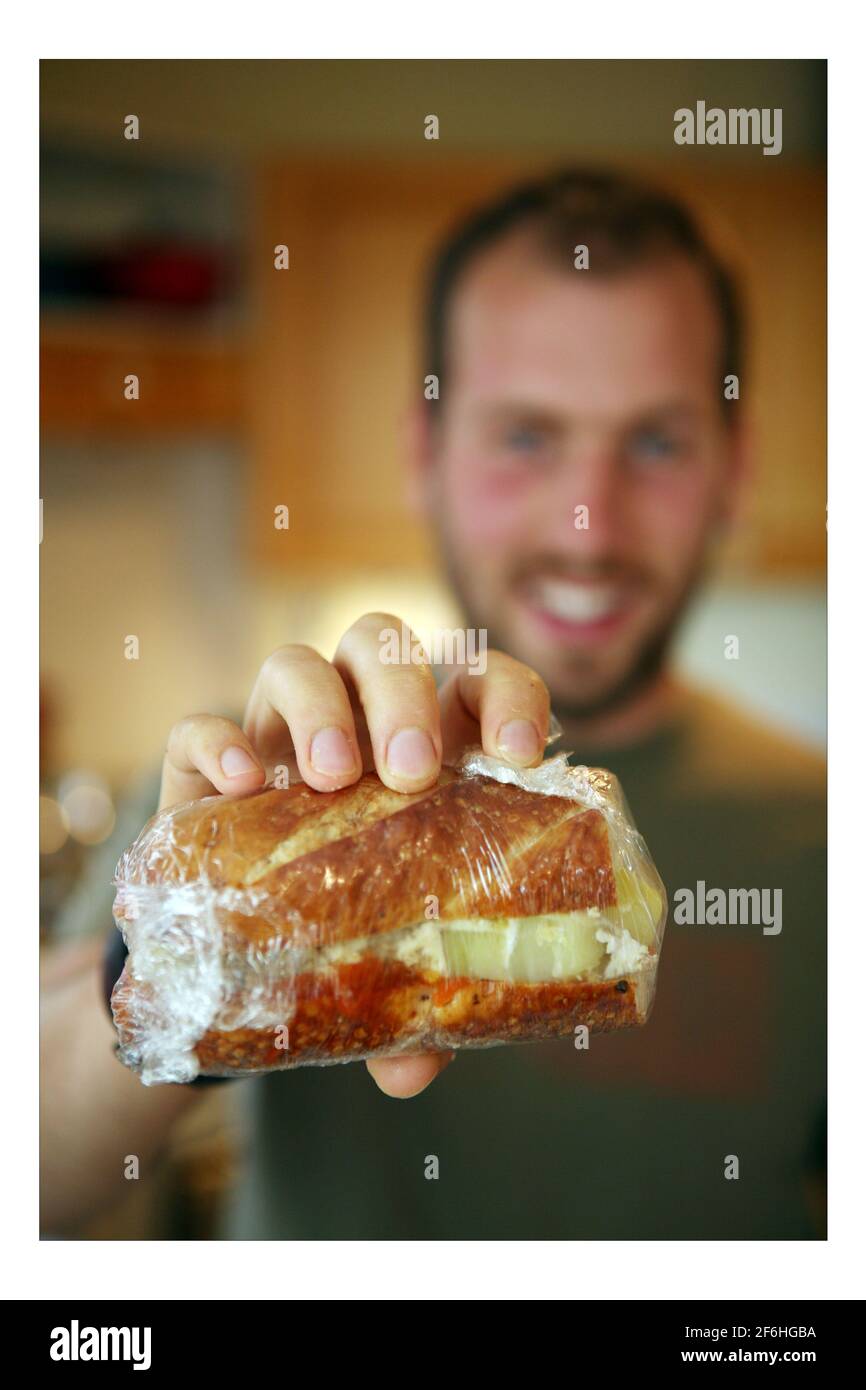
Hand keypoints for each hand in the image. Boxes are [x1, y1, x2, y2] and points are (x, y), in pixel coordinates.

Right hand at [159, 612, 550, 1097]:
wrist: (249, 939)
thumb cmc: (351, 925)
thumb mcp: (396, 962)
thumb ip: (419, 1003)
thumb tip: (415, 1072)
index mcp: (431, 746)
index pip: (478, 679)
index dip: (508, 695)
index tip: (519, 752)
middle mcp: (355, 720)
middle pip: (382, 644)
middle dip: (405, 692)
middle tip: (413, 773)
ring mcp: (275, 733)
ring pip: (295, 661)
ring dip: (320, 708)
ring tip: (334, 780)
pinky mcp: (202, 765)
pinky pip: (199, 725)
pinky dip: (217, 741)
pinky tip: (239, 784)